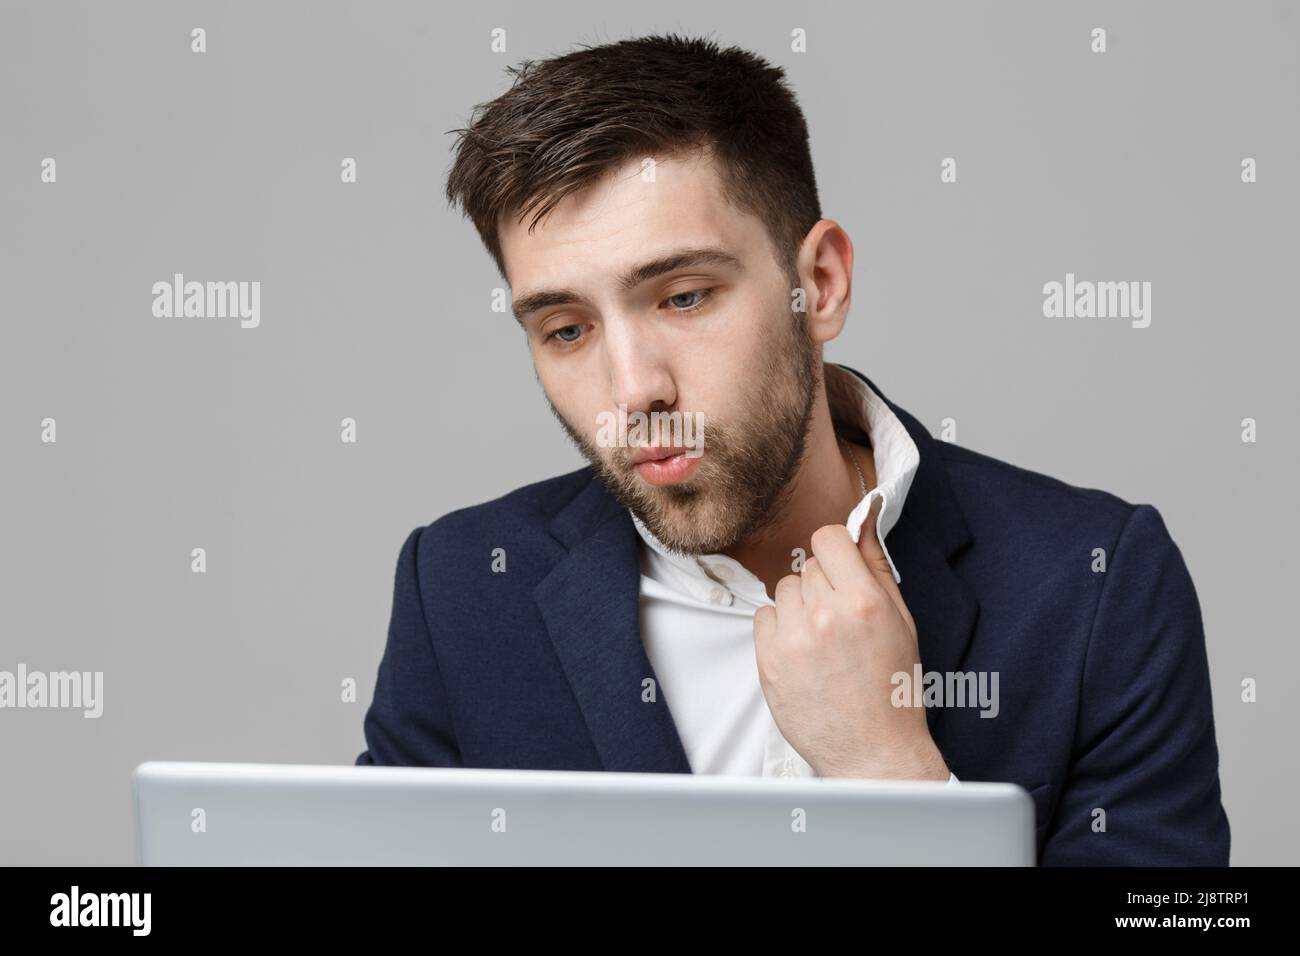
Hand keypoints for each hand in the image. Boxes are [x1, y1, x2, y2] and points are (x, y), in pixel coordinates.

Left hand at [752, 498, 948, 779]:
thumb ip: (877, 566)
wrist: (873, 751)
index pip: (827, 538)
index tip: (840, 566)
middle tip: (840, 619)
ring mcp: (792, 639)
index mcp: (862, 601)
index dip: (835, 550)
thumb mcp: (900, 621)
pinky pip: (763, 617)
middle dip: (823, 585)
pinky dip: (780, 629)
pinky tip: (803, 652)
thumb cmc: (892, 689)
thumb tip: (865, 520)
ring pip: (784, 590)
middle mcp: (823, 615)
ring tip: (822, 639)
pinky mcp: (768, 661)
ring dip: (800, 606)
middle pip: (807, 567)